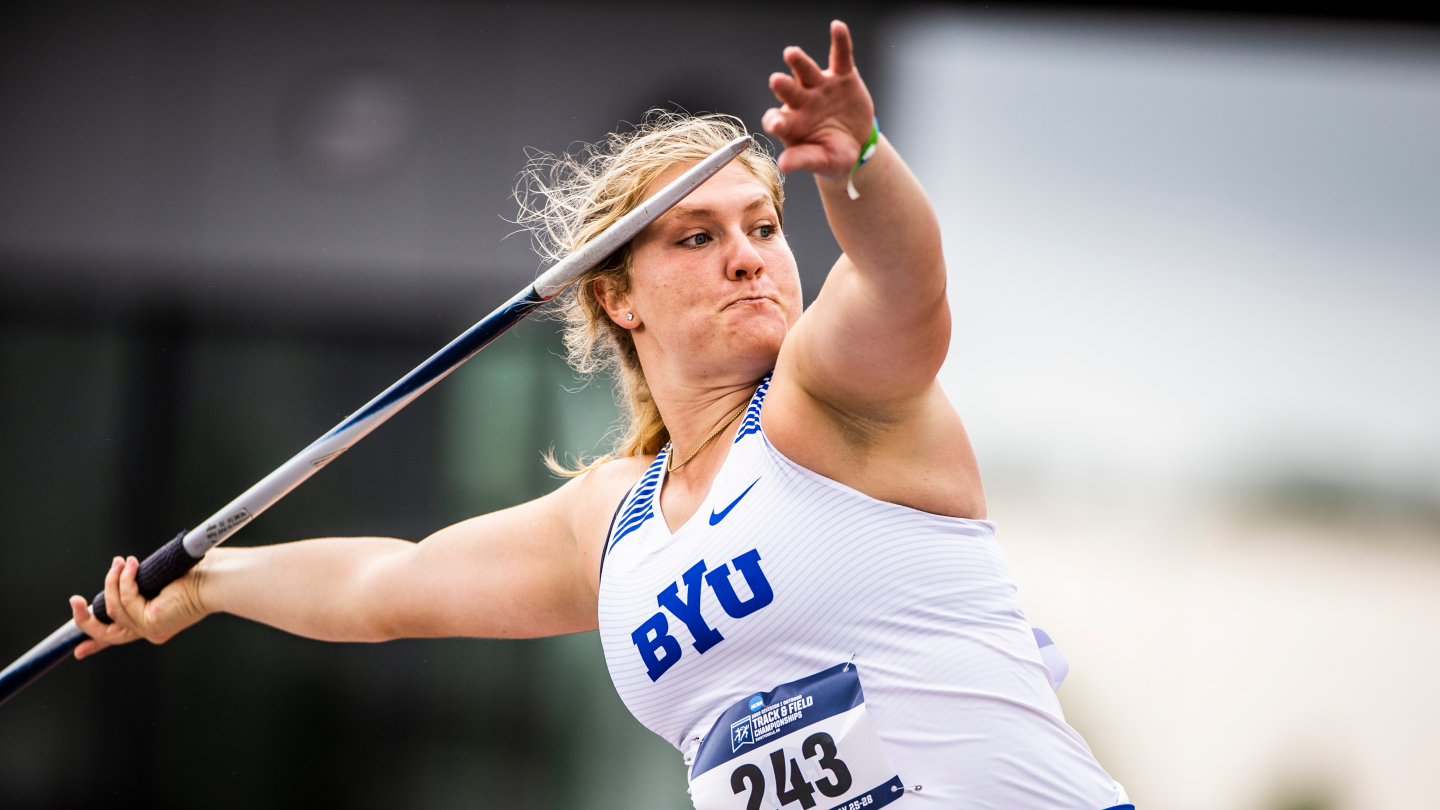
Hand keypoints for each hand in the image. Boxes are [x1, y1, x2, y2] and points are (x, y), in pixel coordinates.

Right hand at [69, 555, 209, 658]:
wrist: (221, 577)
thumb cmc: (202, 572)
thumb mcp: (161, 579)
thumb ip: (139, 582)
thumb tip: (122, 568)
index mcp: (156, 621)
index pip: (121, 636)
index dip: (96, 643)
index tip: (78, 650)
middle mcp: (152, 629)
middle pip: (106, 634)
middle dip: (85, 619)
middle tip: (74, 601)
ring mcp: (151, 629)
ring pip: (112, 610)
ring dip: (112, 582)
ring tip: (121, 561)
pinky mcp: (151, 621)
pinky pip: (125, 599)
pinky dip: (124, 580)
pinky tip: (131, 564)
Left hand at [762, 20, 875, 177]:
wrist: (857, 143)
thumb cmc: (834, 155)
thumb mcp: (823, 161)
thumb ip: (804, 160)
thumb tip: (784, 165)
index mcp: (793, 124)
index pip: (777, 120)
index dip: (775, 121)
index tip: (776, 125)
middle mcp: (802, 102)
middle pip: (789, 91)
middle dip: (783, 86)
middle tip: (776, 81)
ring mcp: (820, 87)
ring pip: (807, 72)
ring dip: (799, 62)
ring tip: (790, 53)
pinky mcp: (842, 76)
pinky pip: (840, 57)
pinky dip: (840, 42)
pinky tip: (838, 27)